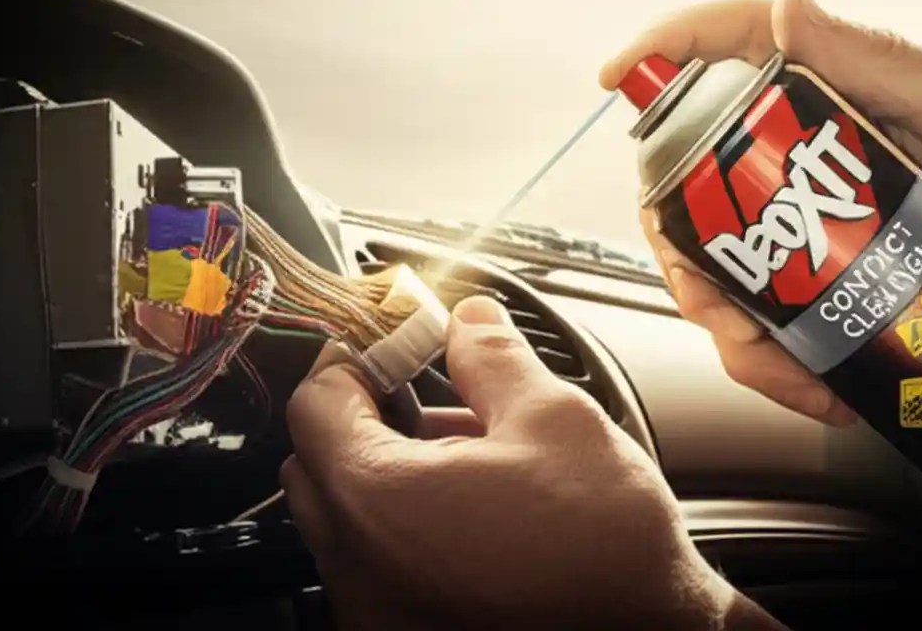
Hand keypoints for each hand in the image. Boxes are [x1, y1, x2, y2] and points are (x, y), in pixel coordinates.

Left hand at [282, 296, 783, 630]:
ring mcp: (374, 612)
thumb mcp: (554, 418)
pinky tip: (472, 512)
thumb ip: (492, 356)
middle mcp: (356, 568)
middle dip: (366, 416)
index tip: (394, 342)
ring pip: (348, 519)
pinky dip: (404, 528)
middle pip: (316, 464)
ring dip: (387, 472)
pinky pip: (375, 566)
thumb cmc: (606, 548)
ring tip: (467, 454)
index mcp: (376, 500)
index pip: (315, 403)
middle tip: (426, 389)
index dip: (355, 356)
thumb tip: (469, 320)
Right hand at [600, 0, 921, 426]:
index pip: (713, 46)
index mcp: (809, 80)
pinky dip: (773, 360)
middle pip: (684, 186)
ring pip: (710, 268)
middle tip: (727, 307)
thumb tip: (785, 5)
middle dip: (689, 259)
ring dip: (732, 330)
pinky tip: (816, 386)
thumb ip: (867, 53)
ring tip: (790, 369)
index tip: (612, 79)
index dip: (652, 56)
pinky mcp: (806, 268)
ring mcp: (787, 210)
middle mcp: (781, 145)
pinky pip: (760, 318)